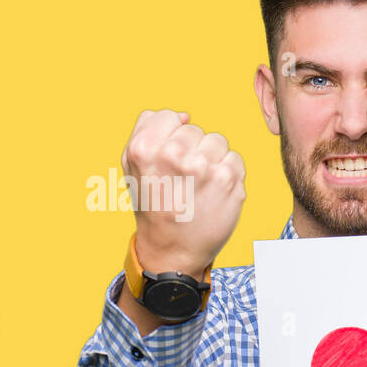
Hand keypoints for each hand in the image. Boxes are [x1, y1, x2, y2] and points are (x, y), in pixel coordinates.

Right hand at [121, 109, 245, 275]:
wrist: (171, 251)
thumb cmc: (153, 205)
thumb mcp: (132, 167)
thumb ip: (147, 130)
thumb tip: (184, 115)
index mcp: (144, 148)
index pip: (169, 117)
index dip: (170, 138)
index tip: (167, 163)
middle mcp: (173, 154)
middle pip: (195, 130)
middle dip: (192, 151)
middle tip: (182, 181)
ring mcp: (203, 166)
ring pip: (217, 141)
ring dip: (212, 161)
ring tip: (199, 187)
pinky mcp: (228, 178)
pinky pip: (234, 158)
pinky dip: (227, 175)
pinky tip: (213, 194)